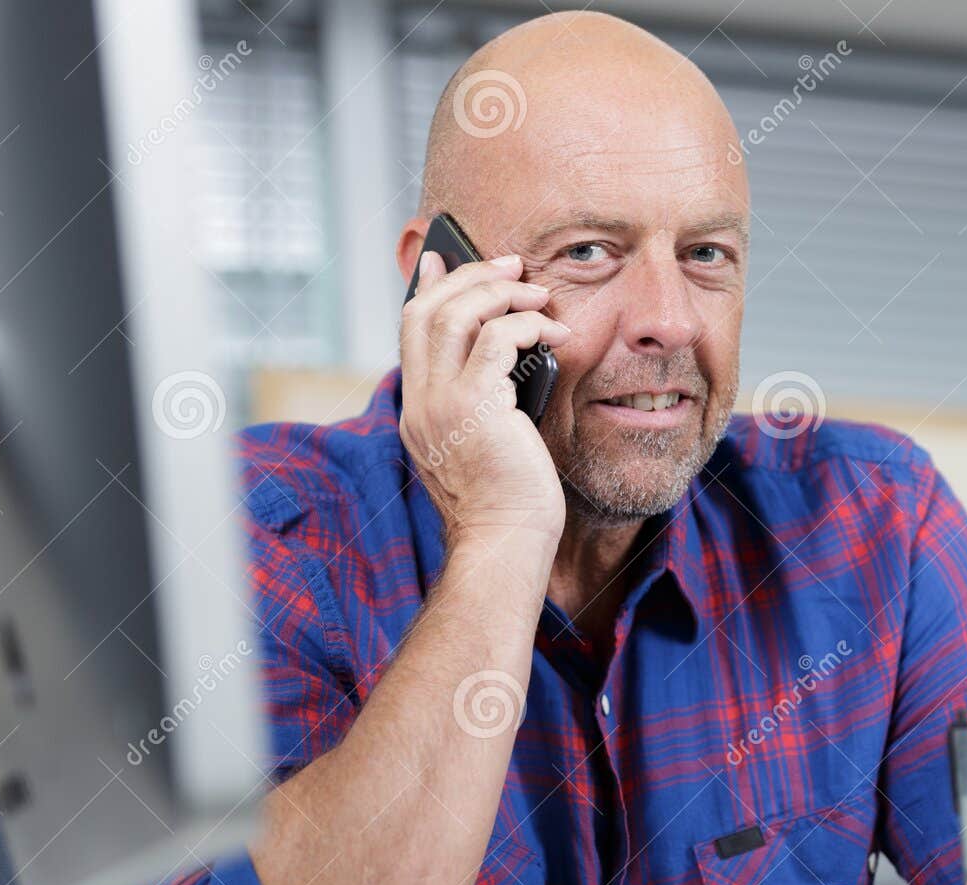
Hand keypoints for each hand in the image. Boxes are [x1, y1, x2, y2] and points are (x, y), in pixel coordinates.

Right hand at [398, 250, 570, 545]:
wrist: (506, 543)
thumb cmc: (509, 502)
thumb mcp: (485, 442)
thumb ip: (483, 400)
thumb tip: (509, 356)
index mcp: (417, 412)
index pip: (410, 332)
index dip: (428, 289)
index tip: (442, 260)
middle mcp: (420, 404)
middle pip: (426, 311)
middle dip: (469, 276)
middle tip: (510, 264)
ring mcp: (441, 405)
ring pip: (454, 315)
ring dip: (500, 292)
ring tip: (537, 292)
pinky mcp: (474, 407)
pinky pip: (497, 338)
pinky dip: (528, 324)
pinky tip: (556, 333)